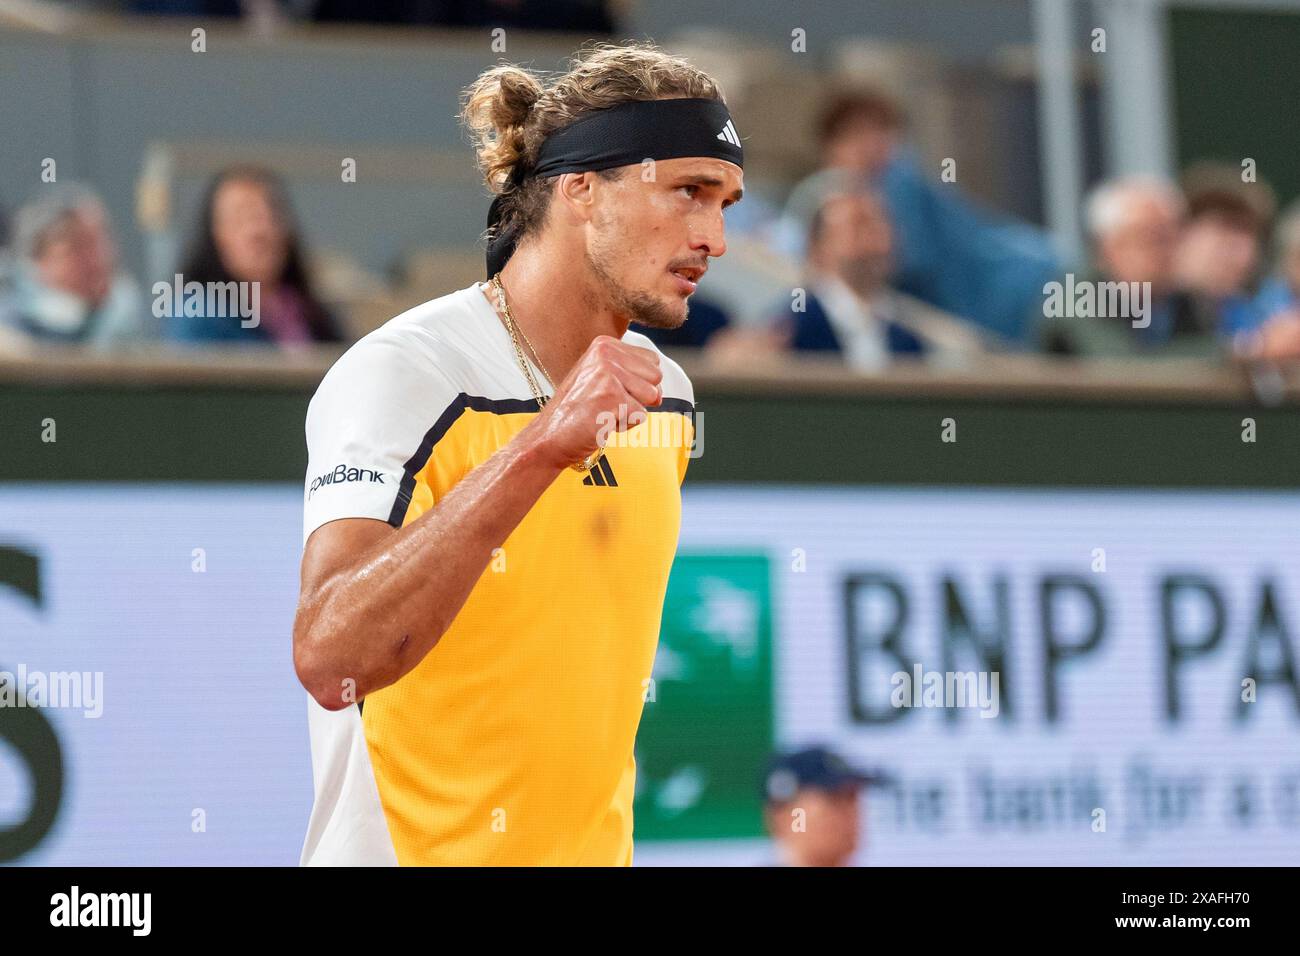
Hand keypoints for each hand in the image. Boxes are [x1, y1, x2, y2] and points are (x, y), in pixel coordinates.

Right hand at [529, 335, 662, 467]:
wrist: (549, 436)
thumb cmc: (575, 411)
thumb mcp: (599, 378)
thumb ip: (631, 374)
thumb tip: (660, 392)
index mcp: (604, 345)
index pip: (652, 360)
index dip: (639, 382)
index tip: (611, 391)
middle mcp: (606, 353)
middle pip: (656, 377)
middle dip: (639, 397)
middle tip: (608, 403)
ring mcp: (609, 374)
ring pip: (652, 396)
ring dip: (632, 411)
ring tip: (605, 411)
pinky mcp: (613, 397)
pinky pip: (641, 415)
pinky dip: (626, 425)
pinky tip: (602, 422)